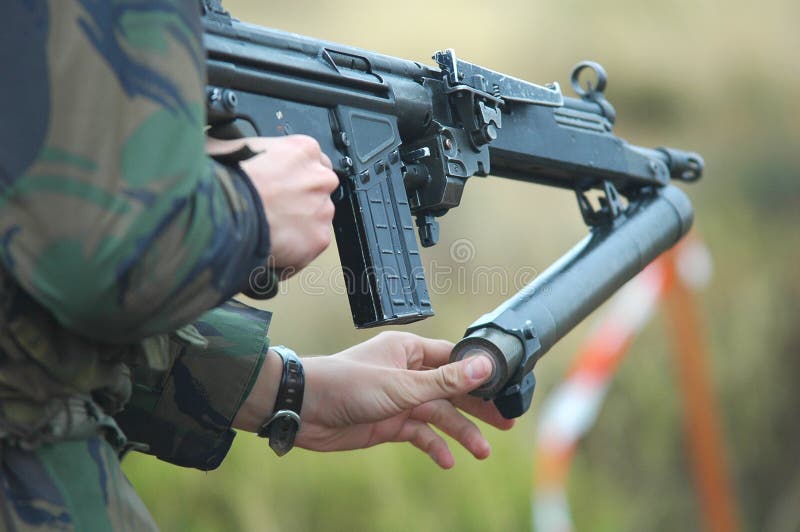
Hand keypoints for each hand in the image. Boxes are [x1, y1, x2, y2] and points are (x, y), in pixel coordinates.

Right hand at [207, 135, 338, 274]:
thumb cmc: (223, 178)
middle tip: (274, 210)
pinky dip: (294, 251)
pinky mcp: (318, 239)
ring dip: (298, 227)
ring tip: (269, 231)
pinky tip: (272, 247)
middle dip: (300, 201)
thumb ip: (247, 149)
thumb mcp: (231, 146)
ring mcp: (323, 210)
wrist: (223, 210)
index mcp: (304, 151)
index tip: (282, 187)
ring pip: (316, 220)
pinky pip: (310, 247)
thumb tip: (233, 150)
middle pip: (318, 192)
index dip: (295, 177)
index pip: (313, 163)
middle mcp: (320, 179)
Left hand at [297, 332, 514, 468]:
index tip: (504, 389)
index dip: (480, 375)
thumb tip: (484, 368)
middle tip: (506, 422)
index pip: (454, 359)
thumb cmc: (346, 384)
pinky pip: (420, 434)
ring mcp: (399, 399)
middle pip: (452, 389)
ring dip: (460, 432)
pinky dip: (434, 446)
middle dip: (478, 407)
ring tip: (483, 451)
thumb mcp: (401, 385)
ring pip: (439, 415)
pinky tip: (448, 460)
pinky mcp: (389, 423)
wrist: (303, 409)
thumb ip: (445, 381)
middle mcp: (407, 372)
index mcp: (410, 350)